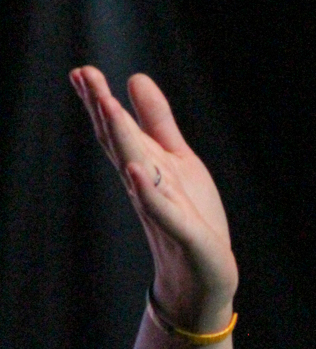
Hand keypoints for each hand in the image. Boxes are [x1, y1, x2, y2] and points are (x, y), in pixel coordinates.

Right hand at [71, 67, 237, 329]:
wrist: (202, 277)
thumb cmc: (190, 217)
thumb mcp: (177, 160)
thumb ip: (157, 122)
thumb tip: (135, 78)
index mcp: (145, 168)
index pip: (118, 132)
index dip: (100, 102)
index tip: (81, 71)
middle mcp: (146, 186)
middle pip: (120, 145)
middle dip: (104, 111)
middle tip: (84, 76)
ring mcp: (162, 210)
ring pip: (137, 170)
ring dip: (121, 139)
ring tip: (108, 105)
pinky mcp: (182, 233)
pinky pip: (161, 210)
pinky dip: (148, 191)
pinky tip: (137, 171)